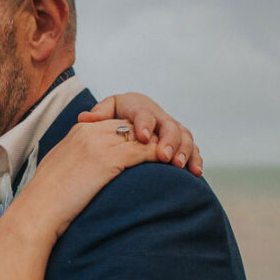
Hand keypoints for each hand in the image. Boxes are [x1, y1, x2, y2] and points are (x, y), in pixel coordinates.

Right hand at [9, 118, 159, 237]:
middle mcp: (89, 131)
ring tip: (177, 160)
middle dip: (152, 137)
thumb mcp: (63, 171)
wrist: (36, 212)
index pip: (116, 124)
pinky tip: (172, 166)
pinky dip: (159, 156)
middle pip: (131, 125)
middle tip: (171, 151)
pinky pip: (143, 151)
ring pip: (140, 136)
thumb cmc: (46, 201)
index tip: (151, 147)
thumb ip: (80, 162)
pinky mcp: (107, 159)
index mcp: (78, 132)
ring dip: (161, 147)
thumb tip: (91, 172)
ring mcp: (98, 143)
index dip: (135, 135)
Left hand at [78, 93, 201, 176]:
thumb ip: (97, 116)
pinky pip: (192, 148)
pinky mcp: (180, 142)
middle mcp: (158, 116)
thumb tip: (84, 118)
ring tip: (178, 165)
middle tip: (164, 156)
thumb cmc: (112, 119)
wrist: (128, 120)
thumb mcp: (103, 113)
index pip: (143, 113)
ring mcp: (171, 129)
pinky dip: (195, 159)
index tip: (142, 137)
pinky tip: (195, 173)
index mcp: (137, 107)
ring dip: (183, 150)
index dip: (144, 124)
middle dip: (167, 140)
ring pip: (183, 136)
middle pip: (168, 125)